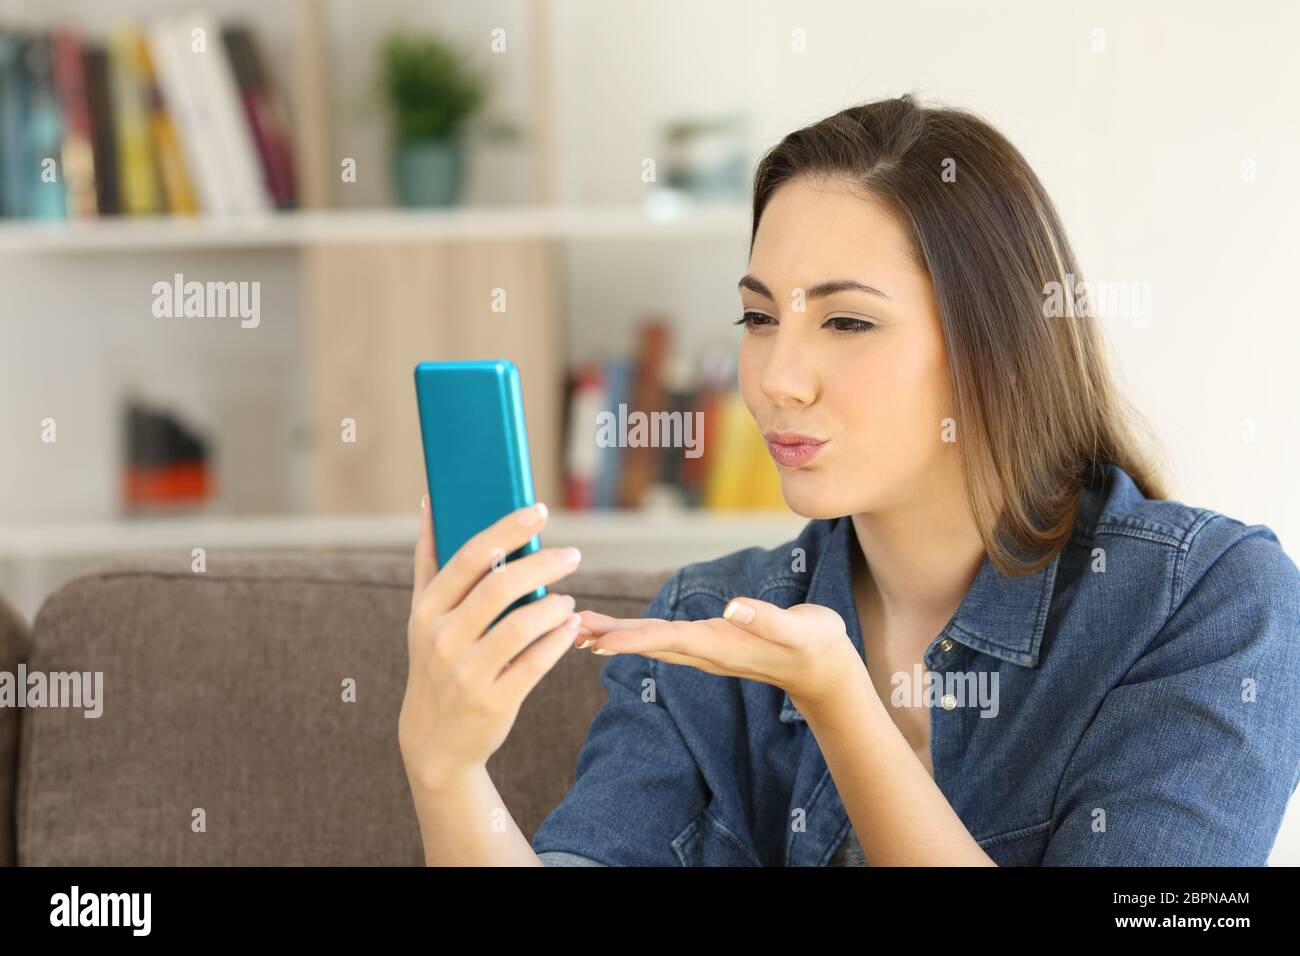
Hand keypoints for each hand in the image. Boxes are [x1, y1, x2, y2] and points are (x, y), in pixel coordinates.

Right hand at [399, 496, 582, 790]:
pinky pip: (536, 664)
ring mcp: (467, 673)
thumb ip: (429, 557)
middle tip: (572, 555)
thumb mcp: (422, 614)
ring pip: (522, 626)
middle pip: (500, 586)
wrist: (434, 739)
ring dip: (554, 606)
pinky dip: (558, 640)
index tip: (539, 511)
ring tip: (567, 600)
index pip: (469, 556)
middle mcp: (443, 639)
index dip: (508, 529)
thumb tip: (432, 500)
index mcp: (427, 610)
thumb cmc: (434, 661)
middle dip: (543, 564)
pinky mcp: (494, 702)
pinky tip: (571, 626)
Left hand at [575, 598, 864, 717]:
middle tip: (567, 625)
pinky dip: (634, 636)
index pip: (667, 640)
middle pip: (648, 643)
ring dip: (615, 637)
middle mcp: (705, 652)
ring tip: (578, 630)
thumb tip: (733, 608)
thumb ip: (767, 619)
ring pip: (651, 644)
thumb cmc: (815, 644)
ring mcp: (706, 652)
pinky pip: (662, 642)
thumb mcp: (799, 629)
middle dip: (608, 636)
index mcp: (719, 645)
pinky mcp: (709, 647)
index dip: (631, 638)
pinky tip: (616, 636)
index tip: (596, 639)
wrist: (825, 670)